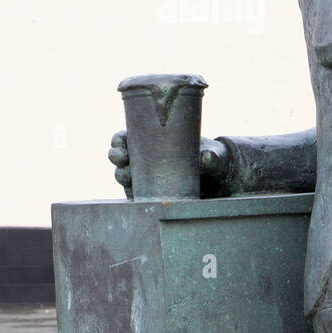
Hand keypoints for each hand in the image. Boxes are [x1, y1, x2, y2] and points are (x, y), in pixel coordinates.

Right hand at [108, 132, 228, 198]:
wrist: (214, 179)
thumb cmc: (209, 159)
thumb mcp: (212, 156)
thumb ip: (210, 157)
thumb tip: (207, 156)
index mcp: (152, 141)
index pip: (127, 138)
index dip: (119, 140)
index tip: (120, 142)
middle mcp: (144, 158)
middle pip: (120, 156)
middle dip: (117, 156)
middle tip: (122, 157)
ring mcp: (144, 177)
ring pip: (123, 175)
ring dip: (120, 174)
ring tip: (126, 175)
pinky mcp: (148, 193)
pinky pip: (134, 194)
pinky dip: (130, 193)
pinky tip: (132, 193)